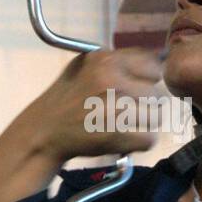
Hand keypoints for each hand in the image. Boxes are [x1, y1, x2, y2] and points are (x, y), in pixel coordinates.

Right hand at [23, 47, 166, 162]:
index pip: (153, 66)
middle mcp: (111, 80)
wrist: (43, 131)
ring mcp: (113, 108)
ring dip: (144, 124)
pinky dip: (139, 143)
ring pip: (157, 116)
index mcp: (105, 60)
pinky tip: (124, 140)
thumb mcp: (86, 65)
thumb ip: (117, 61)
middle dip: (146, 104)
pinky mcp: (115, 135)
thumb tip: (159, 58)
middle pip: (157, 93)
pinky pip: (150, 139)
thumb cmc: (66, 98)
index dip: (147, 79)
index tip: (137, 89)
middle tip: (127, 111)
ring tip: (125, 125)